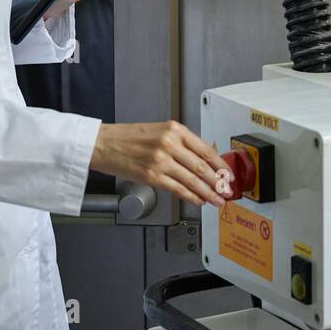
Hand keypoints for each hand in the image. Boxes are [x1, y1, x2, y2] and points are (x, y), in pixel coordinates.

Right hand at [90, 121, 232, 206]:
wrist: (102, 143)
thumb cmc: (127, 138)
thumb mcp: (158, 131)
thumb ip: (180, 142)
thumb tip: (201, 160)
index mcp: (174, 129)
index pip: (205, 149)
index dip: (220, 165)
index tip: (228, 174)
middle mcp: (169, 143)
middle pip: (202, 166)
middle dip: (218, 182)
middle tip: (227, 191)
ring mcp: (160, 160)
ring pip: (192, 180)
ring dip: (208, 193)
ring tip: (217, 200)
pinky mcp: (151, 176)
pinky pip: (177, 189)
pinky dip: (190, 196)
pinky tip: (198, 200)